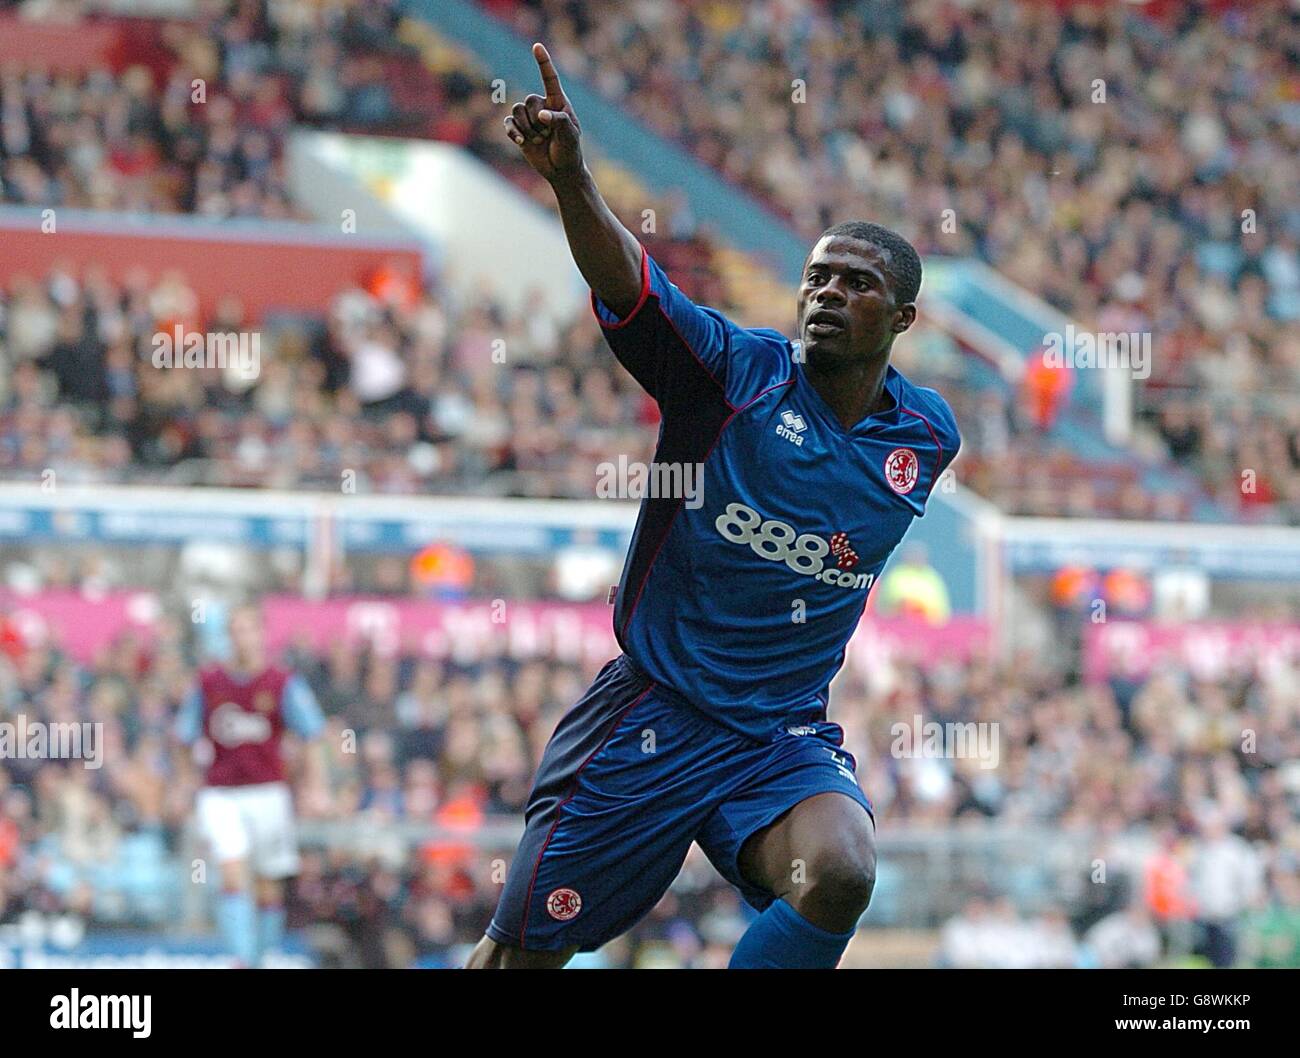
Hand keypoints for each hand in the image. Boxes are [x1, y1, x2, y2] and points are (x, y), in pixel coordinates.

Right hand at [504, 43, 583, 182]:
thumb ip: (559, 121)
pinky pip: (508, 124)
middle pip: (529, 101)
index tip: (536, 46)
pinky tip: (522, 142)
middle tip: (548, 136)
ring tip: (539, 141)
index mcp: (558, 102)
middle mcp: (542, 106)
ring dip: (527, 129)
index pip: (549, 79)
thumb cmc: (570, 150)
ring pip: (517, 111)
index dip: (543, 62)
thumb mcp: (570, 136)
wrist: (561, 170)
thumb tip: (542, 115)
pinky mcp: (518, 130)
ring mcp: (529, 118)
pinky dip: (513, 133)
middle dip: (536, 122)